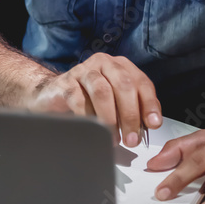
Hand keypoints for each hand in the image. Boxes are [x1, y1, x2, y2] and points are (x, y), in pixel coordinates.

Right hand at [26, 54, 161, 146]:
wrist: (51, 95)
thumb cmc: (88, 100)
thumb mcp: (115, 102)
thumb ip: (133, 109)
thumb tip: (149, 125)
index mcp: (120, 66)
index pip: (141, 82)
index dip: (149, 104)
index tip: (153, 124)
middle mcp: (103, 63)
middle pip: (123, 85)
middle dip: (130, 115)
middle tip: (132, 139)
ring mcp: (83, 71)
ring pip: (102, 91)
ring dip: (110, 118)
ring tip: (114, 138)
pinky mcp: (65, 83)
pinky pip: (79, 100)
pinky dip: (89, 118)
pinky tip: (93, 130)